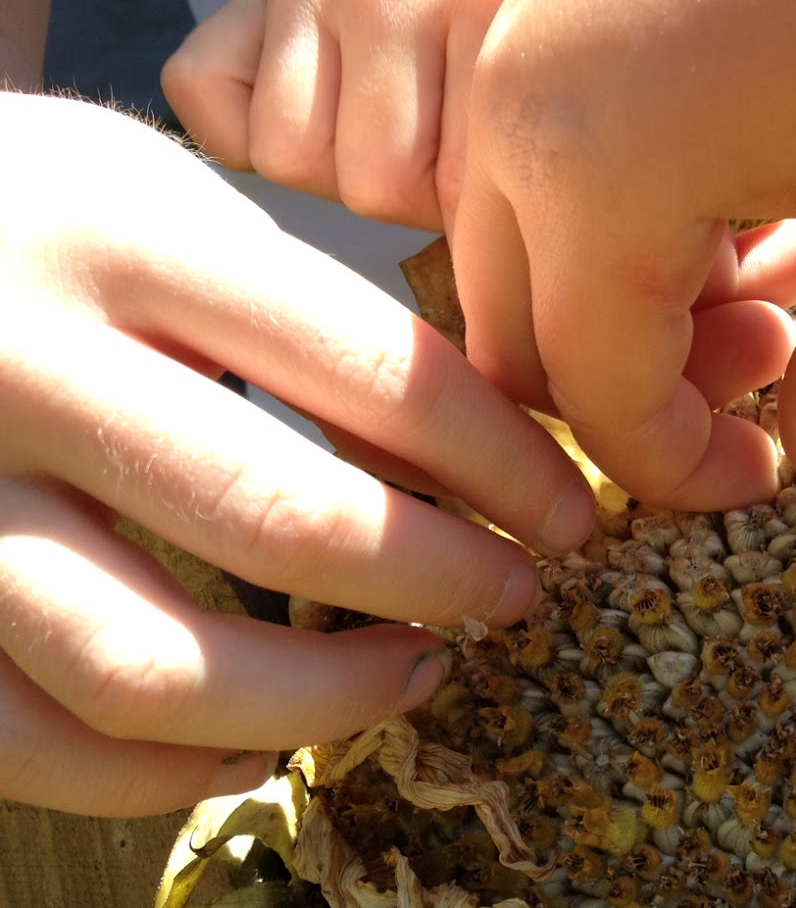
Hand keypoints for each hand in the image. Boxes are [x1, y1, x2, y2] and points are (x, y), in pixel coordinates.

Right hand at [0, 96, 594, 816]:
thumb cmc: (30, 212)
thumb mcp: (159, 196)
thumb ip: (292, 305)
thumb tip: (470, 439)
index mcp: (123, 241)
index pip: (367, 371)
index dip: (499, 463)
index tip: (568, 512)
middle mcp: (24, 371)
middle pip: (281, 520)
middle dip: (443, 578)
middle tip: (517, 596)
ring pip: (151, 667)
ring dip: (323, 699)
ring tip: (417, 671)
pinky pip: (34, 742)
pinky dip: (163, 772)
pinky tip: (256, 740)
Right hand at [162, 0, 583, 231]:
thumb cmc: (523, 3)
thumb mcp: (556, 68)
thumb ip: (529, 153)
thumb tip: (494, 290)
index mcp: (488, 6)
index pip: (461, 195)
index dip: (480, 221)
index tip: (504, 192)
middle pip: (370, 187)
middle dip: (409, 196)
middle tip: (441, 150)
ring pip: (290, 161)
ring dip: (336, 169)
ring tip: (386, 126)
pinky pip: (210, 107)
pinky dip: (246, 131)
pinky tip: (316, 104)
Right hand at [451, 0, 795, 511]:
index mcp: (590, 176)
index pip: (598, 398)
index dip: (683, 472)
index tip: (775, 478)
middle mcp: (514, 103)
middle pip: (526, 328)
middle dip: (640, 390)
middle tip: (780, 377)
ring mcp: (524, 23)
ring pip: (527, 232)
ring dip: (631, 292)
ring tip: (785, 268)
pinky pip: (548, 137)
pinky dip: (620, 198)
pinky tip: (754, 166)